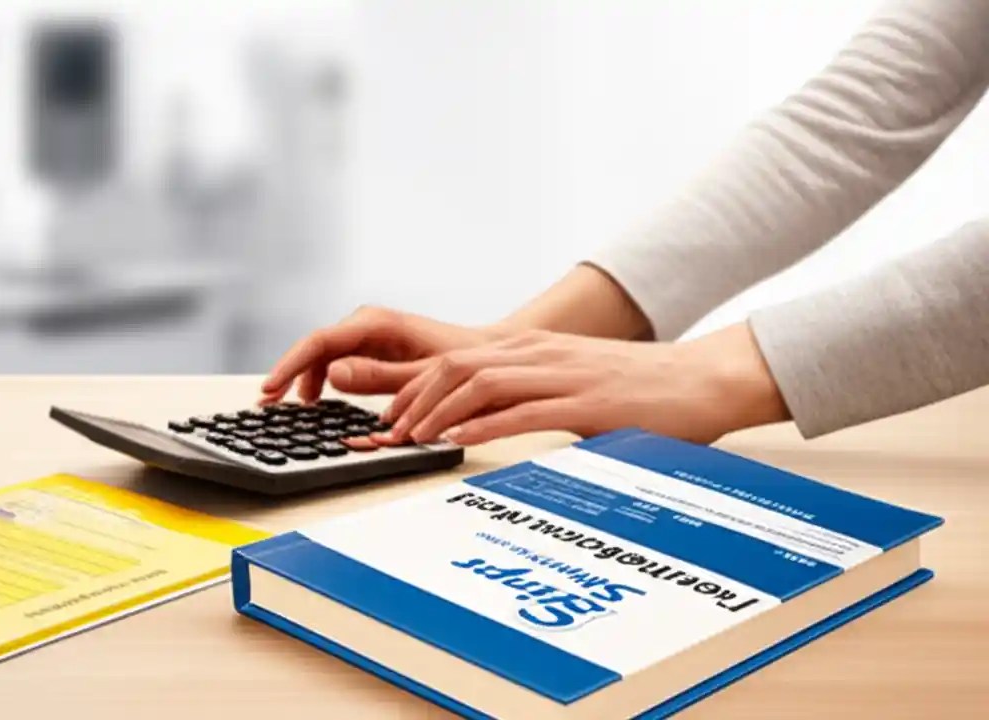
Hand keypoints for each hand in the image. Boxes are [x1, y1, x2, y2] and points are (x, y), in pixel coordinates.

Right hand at [260, 306, 504, 402]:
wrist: (486, 356)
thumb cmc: (463, 364)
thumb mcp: (421, 374)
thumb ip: (378, 376)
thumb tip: (334, 374)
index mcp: (377, 323)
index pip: (320, 342)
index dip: (290, 366)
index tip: (271, 388)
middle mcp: (367, 323)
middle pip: (314, 347)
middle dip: (289, 374)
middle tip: (268, 403)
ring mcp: (367, 334)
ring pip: (322, 354)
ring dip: (303, 378)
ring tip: (289, 407)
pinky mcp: (371, 347)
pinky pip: (336, 360)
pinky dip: (321, 379)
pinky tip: (314, 400)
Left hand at [375, 323, 789, 445]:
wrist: (704, 380)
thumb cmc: (642, 389)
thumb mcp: (575, 383)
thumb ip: (534, 397)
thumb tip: (493, 424)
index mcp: (533, 348)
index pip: (455, 359)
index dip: (414, 386)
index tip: (391, 416)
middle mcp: (540, 353)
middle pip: (454, 366)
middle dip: (412, 399)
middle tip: (388, 431)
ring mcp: (561, 374)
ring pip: (478, 383)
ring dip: (438, 412)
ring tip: (413, 439)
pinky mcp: (585, 402)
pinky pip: (521, 410)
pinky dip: (482, 424)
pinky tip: (459, 440)